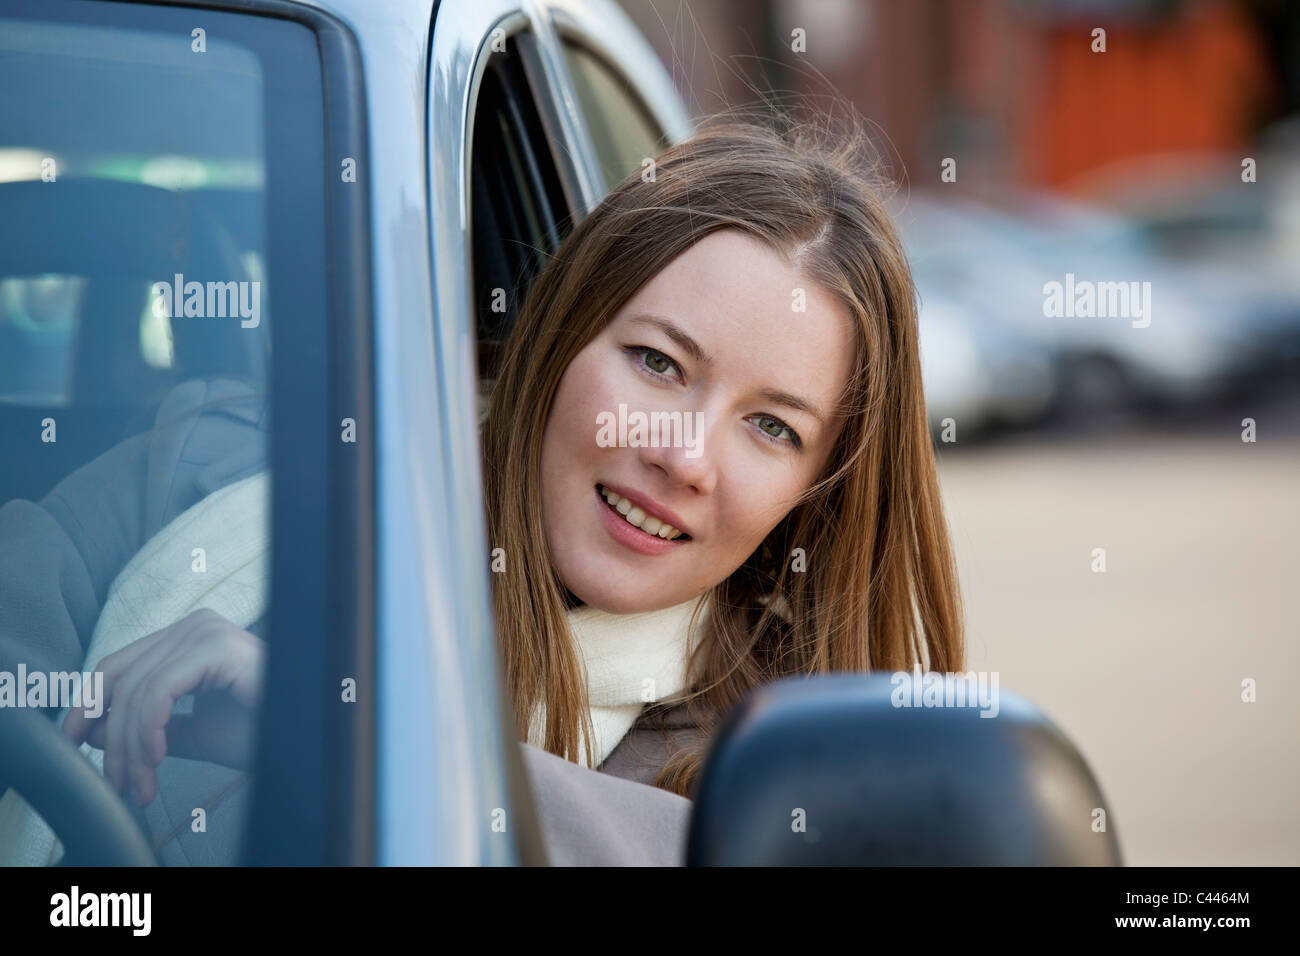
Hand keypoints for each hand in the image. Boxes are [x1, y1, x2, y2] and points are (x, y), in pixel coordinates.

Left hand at [62, 608, 264, 806]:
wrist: (304, 734)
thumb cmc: (261, 729)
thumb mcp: (194, 731)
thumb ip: (149, 727)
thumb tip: (94, 730)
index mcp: (190, 637)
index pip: (119, 664)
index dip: (88, 704)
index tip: (74, 741)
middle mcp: (195, 625)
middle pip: (122, 679)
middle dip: (111, 739)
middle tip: (117, 783)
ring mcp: (206, 631)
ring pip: (137, 691)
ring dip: (131, 747)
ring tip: (142, 784)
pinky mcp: (216, 647)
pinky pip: (159, 692)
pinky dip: (149, 731)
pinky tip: (157, 759)